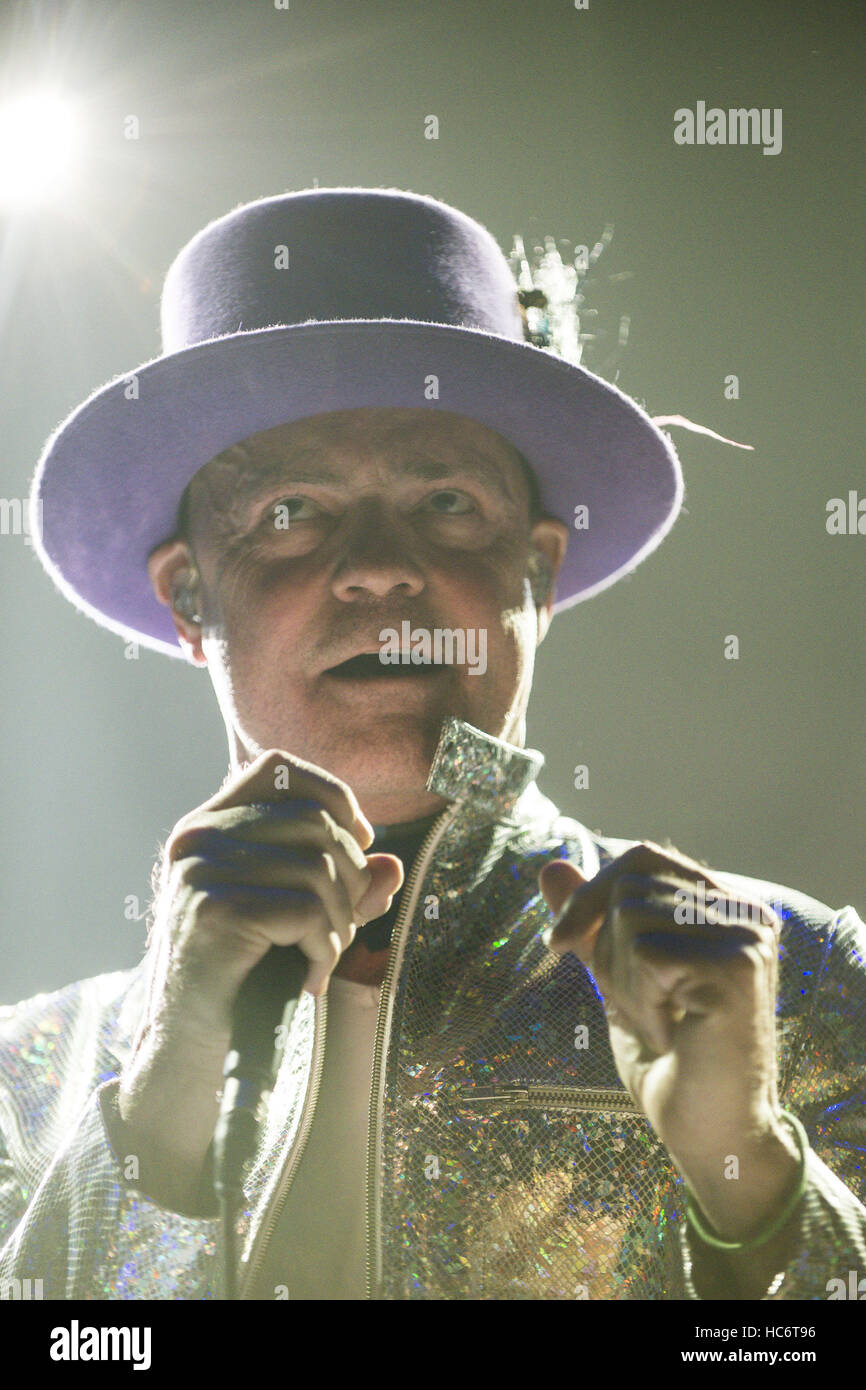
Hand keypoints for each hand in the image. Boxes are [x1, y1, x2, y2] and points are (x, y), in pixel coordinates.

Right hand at [115, 749, 401, 1209]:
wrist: (188, 1041)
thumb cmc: (246, 970)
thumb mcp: (300, 914)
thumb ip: (346, 884)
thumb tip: (392, 865)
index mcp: (209, 822)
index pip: (278, 767)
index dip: (333, 796)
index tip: (359, 844)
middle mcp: (198, 837)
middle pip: (313, 820)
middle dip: (351, 874)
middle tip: (347, 924)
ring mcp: (201, 872)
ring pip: (316, 867)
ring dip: (342, 919)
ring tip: (328, 955)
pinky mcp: (214, 913)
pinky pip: (305, 911)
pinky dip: (325, 948)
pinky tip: (312, 976)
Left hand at [538, 842, 797, 1240]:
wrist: (710, 1133)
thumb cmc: (670, 1059)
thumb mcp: (619, 977)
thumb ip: (592, 923)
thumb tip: (549, 868)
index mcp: (727, 905)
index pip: (644, 858)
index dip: (591, 893)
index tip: (557, 942)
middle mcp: (748, 911)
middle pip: (631, 885)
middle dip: (606, 949)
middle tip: (639, 1008)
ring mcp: (749, 936)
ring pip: (632, 918)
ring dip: (624, 982)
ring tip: (661, 1023)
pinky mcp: (739, 967)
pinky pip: (647, 955)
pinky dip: (640, 1001)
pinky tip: (672, 1036)